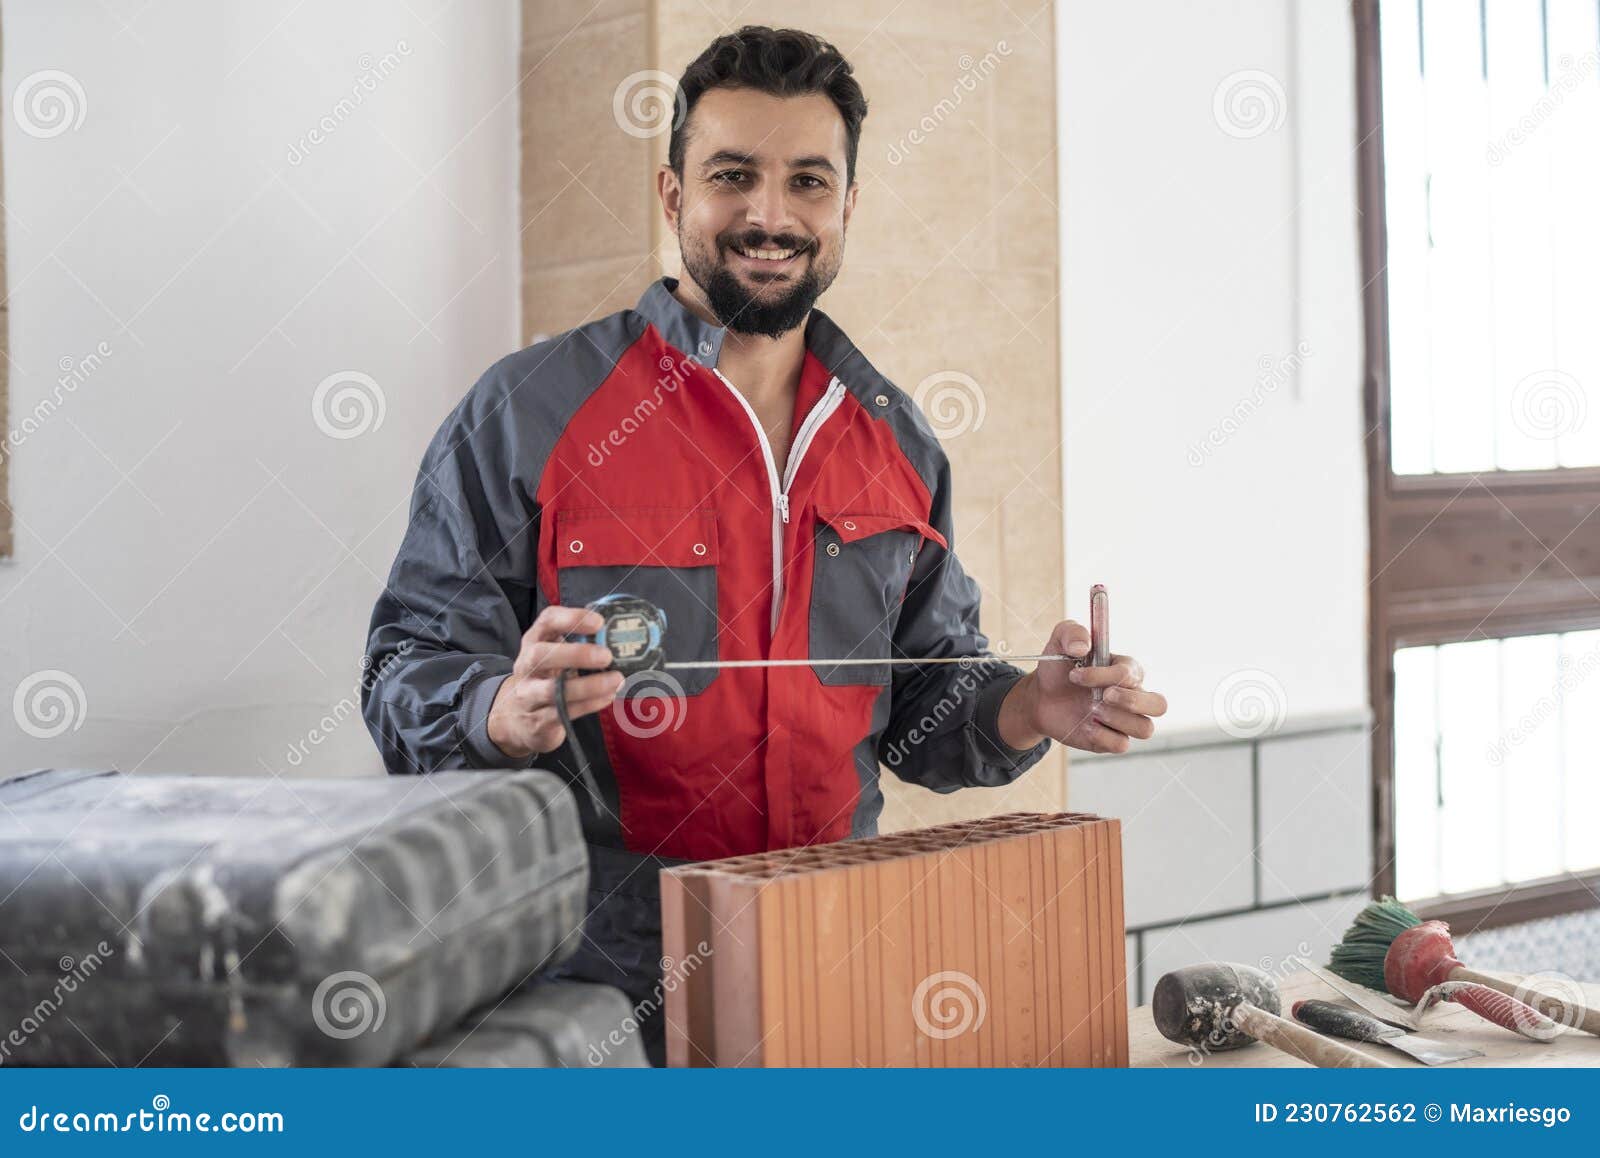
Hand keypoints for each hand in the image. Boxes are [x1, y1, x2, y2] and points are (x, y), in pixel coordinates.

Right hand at [487, 605, 623, 759]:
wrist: (516, 719)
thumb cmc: (545, 678)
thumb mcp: (553, 656)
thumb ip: (578, 644)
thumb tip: (619, 638)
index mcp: (534, 641)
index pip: (547, 621)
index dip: (571, 618)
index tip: (599, 622)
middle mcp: (527, 666)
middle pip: (541, 655)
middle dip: (576, 654)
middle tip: (606, 656)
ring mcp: (528, 695)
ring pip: (552, 690)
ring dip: (589, 686)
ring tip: (616, 680)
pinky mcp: (538, 721)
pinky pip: (564, 712)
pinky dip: (590, 704)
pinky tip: (608, 696)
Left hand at [996, 619, 1166, 753]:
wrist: (1041, 697)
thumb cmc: (1059, 668)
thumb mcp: (1060, 642)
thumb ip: (1072, 633)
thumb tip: (1082, 646)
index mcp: (1126, 670)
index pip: (1131, 674)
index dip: (1105, 675)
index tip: (1075, 675)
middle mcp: (1132, 696)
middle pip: (1159, 705)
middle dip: (1131, 701)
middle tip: (1103, 696)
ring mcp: (1124, 720)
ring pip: (1145, 728)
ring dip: (1117, 719)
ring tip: (1090, 710)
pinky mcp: (1111, 739)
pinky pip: (1122, 745)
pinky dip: (1102, 737)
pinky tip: (1085, 727)